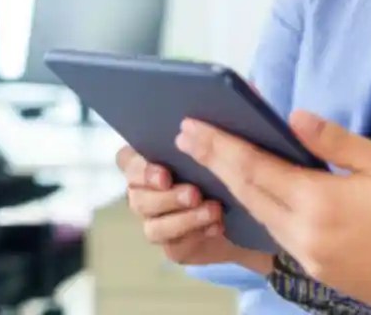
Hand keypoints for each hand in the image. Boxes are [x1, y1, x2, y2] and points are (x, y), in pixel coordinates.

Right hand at [116, 145, 272, 273]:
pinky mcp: (173, 245)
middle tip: (195, 194)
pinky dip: (196, 234)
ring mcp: (156, 222)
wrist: (244, 210)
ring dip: (184, 219)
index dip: (140, 169)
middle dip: (167, 198)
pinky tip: (217, 226)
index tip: (165, 175)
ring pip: (154, 227)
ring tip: (214, 210)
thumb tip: (190, 126)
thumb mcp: (215, 150)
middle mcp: (145, 193)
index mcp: (148, 164)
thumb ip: (199, 139)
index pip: (126, 161)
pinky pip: (174, 245)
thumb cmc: (224, 167)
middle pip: (137, 198)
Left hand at [175, 112, 370, 314]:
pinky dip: (257, 206)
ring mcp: (309, 258)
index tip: (192, 125)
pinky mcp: (319, 271)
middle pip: (246, 192)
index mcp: (320, 204)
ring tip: (213, 160)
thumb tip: (294, 117)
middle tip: (185, 137)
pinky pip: (276, 232)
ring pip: (258, 215)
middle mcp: (304, 235)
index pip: (255, 167)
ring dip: (232, 185)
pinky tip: (256, 192)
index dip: (220, 144)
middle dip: (214, 162)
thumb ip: (338, 143)